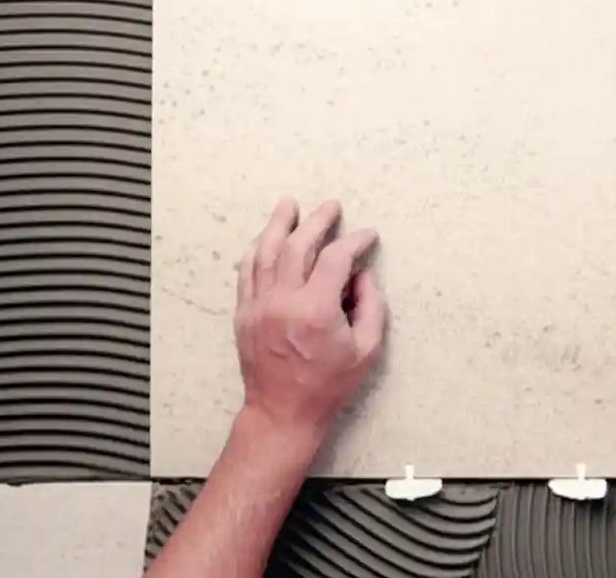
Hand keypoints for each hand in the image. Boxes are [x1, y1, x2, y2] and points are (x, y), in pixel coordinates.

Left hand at [233, 198, 385, 435]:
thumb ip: (371, 306)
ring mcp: (259, 305)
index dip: (355, 242)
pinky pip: (246, 271)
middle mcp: (284, 301)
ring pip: (266, 252)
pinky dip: (257, 250)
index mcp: (316, 310)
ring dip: (279, 224)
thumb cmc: (328, 385)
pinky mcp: (244, 313)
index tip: (368, 236)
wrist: (282, 411)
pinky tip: (266, 238)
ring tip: (289, 205)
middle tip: (330, 207)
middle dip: (316, 221)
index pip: (336, 259)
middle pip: (298, 245)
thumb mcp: (366, 350)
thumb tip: (362, 275)